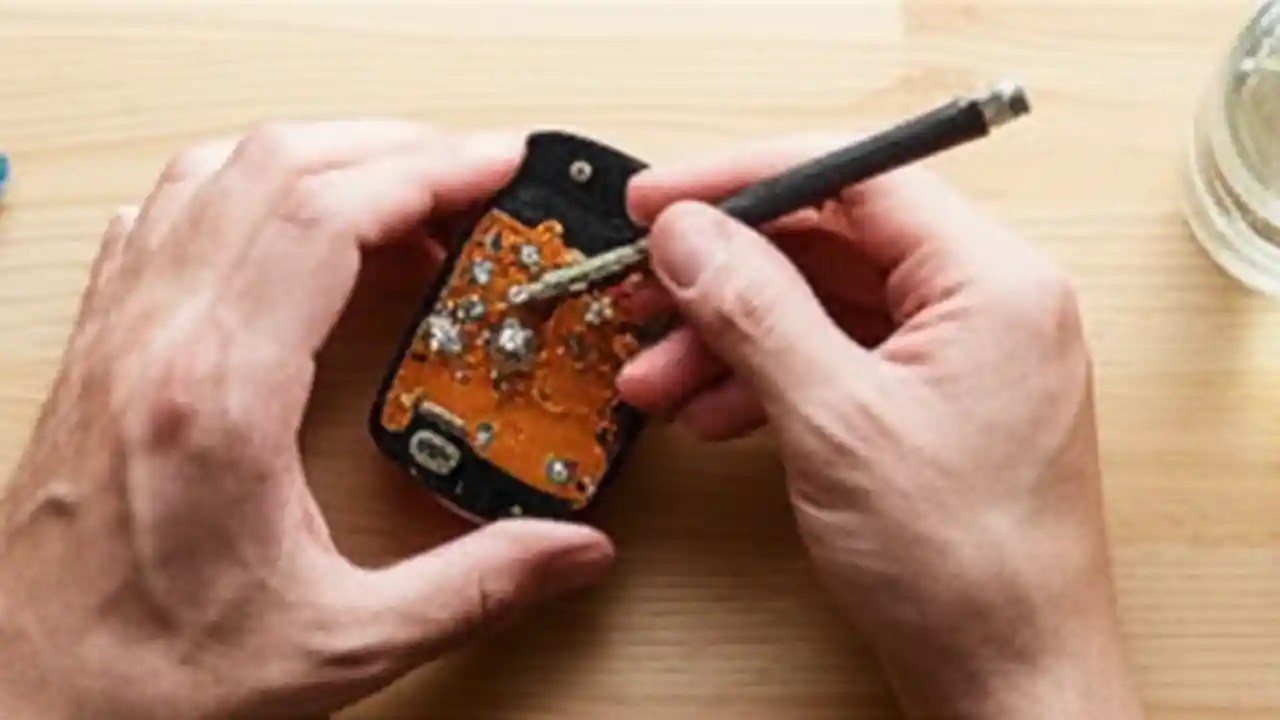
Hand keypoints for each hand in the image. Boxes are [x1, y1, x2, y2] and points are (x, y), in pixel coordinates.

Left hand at [0, 122, 613, 718]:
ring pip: (210, 177)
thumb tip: (570, 550)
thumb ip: (474, 589)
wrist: (25, 702)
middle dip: (388, 150)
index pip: (323, 220)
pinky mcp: (101, 352)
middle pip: (272, 169)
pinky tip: (285, 238)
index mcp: (218, 396)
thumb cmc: (149, 678)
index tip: (491, 168)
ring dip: (314, 164)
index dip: (422, 173)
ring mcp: (116, 338)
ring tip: (395, 202)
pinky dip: (239, 195)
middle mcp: (154, 343)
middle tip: (465, 177)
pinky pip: (162, 221)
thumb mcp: (340, 645)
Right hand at [619, 139, 1142, 718]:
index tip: (660, 197)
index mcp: (991, 281)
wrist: (1009, 681)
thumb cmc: (965, 567)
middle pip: (829, 244)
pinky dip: (762, 378)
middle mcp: (982, 305)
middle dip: (724, 272)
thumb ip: (758, 312)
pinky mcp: (926, 406)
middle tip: (644, 289)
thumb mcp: (838, 423)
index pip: (855, 180)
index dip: (744, 179)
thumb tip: (691, 235)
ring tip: (655, 373)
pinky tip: (708, 409)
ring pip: (819, 306)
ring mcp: (955, 358)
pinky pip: (831, 360)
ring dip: (729, 335)